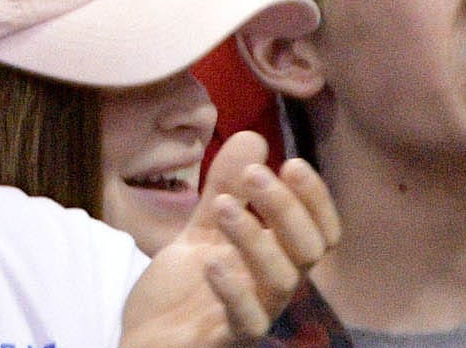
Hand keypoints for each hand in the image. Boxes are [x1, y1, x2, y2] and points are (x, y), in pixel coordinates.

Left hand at [118, 135, 336, 345]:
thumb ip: (224, 187)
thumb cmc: (183, 288)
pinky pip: (246, 320)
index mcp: (275, 259)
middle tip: (256, 175)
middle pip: (306, 250)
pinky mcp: (227, 339)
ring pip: (280, 280)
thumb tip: (254, 137)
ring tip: (224, 206)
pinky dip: (234, 289)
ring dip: (256, 238)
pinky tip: (212, 261)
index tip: (291, 162)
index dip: (314, 199)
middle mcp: (272, 286)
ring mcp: (254, 314)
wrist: (147, 337)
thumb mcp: (202, 228)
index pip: (318, 231)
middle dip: (286, 209)